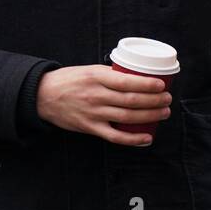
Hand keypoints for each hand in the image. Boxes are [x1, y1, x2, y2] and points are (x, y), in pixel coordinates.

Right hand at [36, 65, 171, 146]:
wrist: (43, 96)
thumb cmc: (70, 80)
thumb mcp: (90, 70)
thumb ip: (111, 74)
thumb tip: (137, 77)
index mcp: (97, 77)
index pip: (127, 82)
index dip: (147, 85)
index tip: (162, 85)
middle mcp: (96, 95)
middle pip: (131, 100)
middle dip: (154, 101)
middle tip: (168, 100)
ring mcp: (93, 113)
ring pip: (127, 117)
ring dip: (149, 116)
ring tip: (163, 113)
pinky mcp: (90, 127)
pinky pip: (114, 136)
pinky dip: (132, 139)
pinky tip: (147, 137)